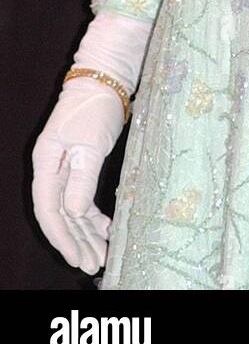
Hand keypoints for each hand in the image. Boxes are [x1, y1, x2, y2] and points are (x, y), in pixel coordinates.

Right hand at [31, 11, 151, 273]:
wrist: (104, 78)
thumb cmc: (95, 106)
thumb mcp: (90, 143)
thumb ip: (81, 178)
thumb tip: (74, 212)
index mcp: (46, 164)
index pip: (49, 210)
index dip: (61, 237)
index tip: (76, 257)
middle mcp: (52, 169)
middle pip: (60, 215)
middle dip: (75, 242)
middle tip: (92, 265)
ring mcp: (66, 168)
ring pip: (73, 210)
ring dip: (86, 234)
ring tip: (100, 256)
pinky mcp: (82, 164)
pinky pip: (84, 198)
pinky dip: (95, 216)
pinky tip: (107, 229)